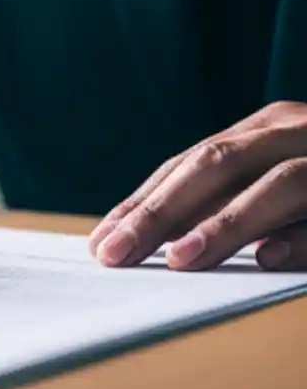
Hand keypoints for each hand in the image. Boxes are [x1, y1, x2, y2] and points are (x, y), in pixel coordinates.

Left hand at [90, 101, 306, 271]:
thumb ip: (234, 196)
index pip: (190, 163)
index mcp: (266, 129)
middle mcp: (295, 131)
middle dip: (160, 212)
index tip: (102, 241)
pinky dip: (300, 239)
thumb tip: (160, 240)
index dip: (143, 202)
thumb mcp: (282, 178)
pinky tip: (266, 259)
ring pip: (279, 183)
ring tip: (179, 259)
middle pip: (217, 165)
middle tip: (116, 254)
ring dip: (224, 223)